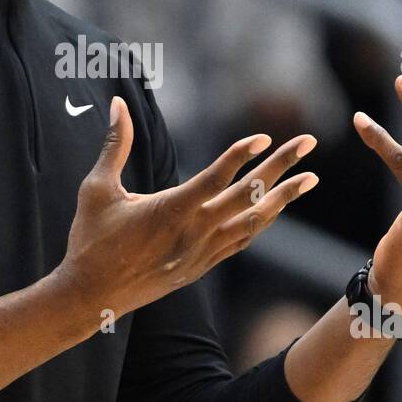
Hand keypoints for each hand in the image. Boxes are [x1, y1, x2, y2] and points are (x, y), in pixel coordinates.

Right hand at [51, 96, 319, 316]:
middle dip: (282, 167)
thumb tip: (116, 104)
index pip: (215, 179)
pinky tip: (274, 208)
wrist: (92, 297)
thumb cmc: (91, 239)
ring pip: (254, 221)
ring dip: (283, 198)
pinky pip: (242, 241)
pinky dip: (262, 222)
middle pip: (248, 195)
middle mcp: (194, 232)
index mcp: (170, 210)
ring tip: (310, 179)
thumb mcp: (97, 188)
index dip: (240, 156)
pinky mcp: (202, 266)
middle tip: (309, 141)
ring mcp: (202, 252)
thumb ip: (115, 144)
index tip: (264, 138)